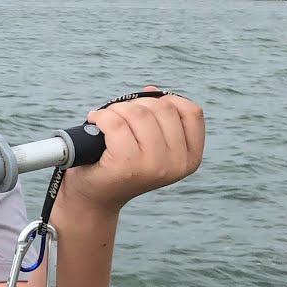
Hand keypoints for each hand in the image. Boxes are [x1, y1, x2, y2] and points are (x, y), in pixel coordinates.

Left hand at [61, 86, 205, 212]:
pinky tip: (94, 122)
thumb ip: (156, 117)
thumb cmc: (120, 162)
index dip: (167, 101)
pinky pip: (115, 123)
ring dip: (116, 110)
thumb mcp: (147, 140)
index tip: (146, 108)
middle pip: (162, 108)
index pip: (191, 112)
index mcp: (190, 157)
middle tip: (117, 115)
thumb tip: (152, 90)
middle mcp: (176, 163)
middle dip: (136, 104)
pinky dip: (101, 117)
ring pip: (139, 113)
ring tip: (105, 120)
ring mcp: (153, 166)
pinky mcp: (126, 165)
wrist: (94, 195)